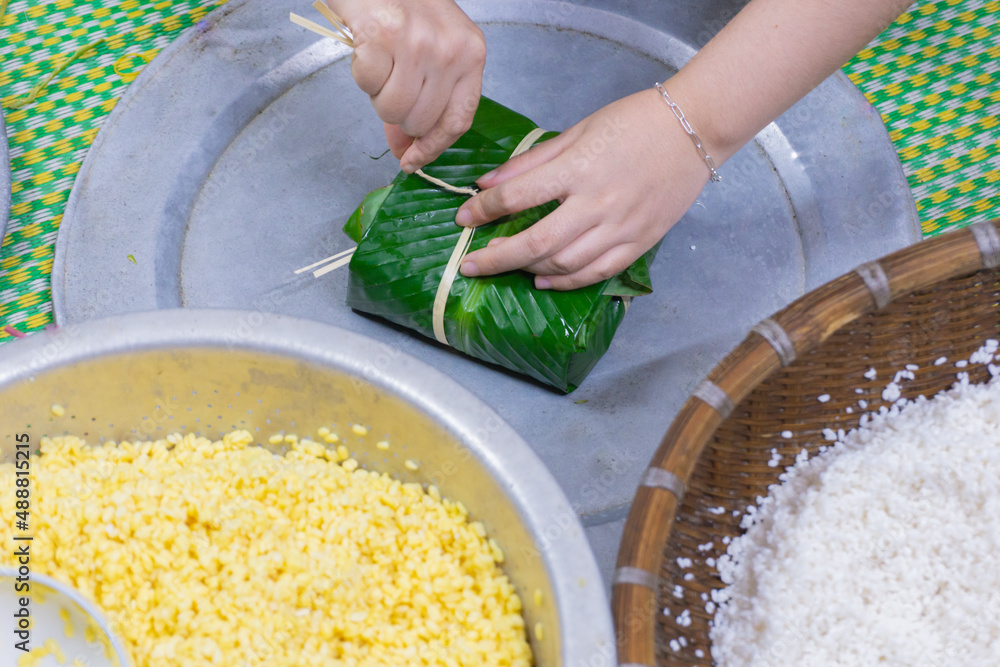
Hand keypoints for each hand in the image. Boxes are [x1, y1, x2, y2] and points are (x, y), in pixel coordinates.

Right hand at [327, 0, 486, 170]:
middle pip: (421, 121)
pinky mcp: (383, 36)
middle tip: (391, 82)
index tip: (413, 162)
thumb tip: (407, 154)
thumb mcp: (432, 50)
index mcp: (471, 53)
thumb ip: (425, 102)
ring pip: (392, 109)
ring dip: (378, 94)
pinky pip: (368, 84)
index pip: (459, 119)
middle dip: (398, 114)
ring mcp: (418, 43)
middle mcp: (449, 50)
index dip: (434, 147)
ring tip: (381, 63)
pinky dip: (361, 72)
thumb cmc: (405, 7)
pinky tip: (367, 49)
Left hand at [454, 89, 712, 289]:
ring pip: (563, 263)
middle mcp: (597, 203)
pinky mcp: (638, 242)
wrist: (694, 130)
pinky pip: (596, 272)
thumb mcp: (578, 130)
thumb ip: (532, 160)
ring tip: (506, 266)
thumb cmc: (633, 122)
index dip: (483, 210)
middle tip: (469, 265)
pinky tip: (542, 279)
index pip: (517, 197)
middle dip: (496, 257)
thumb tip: (489, 182)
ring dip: (527, 268)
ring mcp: (620, 227)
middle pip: (535, 241)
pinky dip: (565, 281)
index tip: (463, 217)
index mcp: (578, 169)